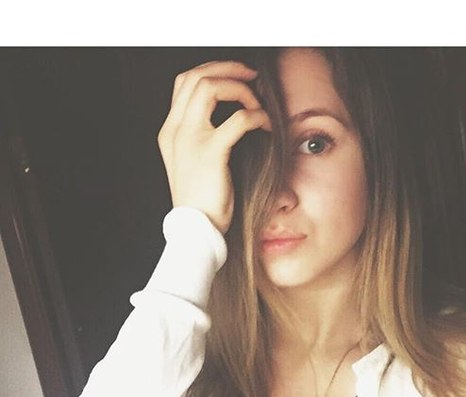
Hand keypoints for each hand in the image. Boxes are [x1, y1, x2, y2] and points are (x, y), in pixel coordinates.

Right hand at [157, 61, 270, 234]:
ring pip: (210, 87)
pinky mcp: (210, 152)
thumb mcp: (192, 163)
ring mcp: (190, 139)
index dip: (212, 70)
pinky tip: (266, 126)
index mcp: (170, 131)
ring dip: (240, 89)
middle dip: (228, 69)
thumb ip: (201, 137)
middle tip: (252, 76)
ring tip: (257, 103)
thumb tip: (229, 116)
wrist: (195, 229)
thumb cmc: (202, 200)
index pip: (184, 82)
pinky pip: (238, 119)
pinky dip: (257, 116)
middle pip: (196, 76)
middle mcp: (175, 129)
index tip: (236, 76)